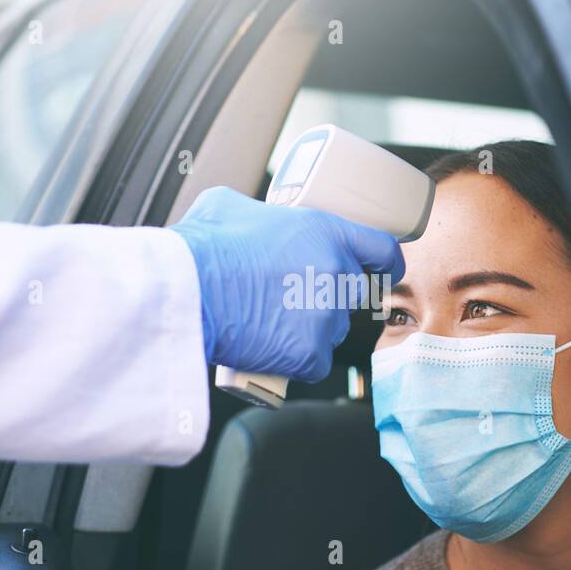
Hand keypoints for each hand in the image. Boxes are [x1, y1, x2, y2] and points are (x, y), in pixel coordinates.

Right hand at [171, 186, 404, 381]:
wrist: (186, 292)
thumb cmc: (203, 247)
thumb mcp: (229, 206)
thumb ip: (256, 212)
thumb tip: (248, 219)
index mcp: (325, 232)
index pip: (380, 248)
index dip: (384, 260)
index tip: (383, 269)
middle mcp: (335, 273)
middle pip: (351, 292)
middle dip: (329, 296)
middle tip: (292, 298)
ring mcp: (326, 317)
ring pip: (333, 329)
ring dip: (312, 330)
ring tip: (271, 323)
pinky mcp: (310, 354)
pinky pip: (313, 363)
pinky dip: (295, 361)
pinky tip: (270, 350)